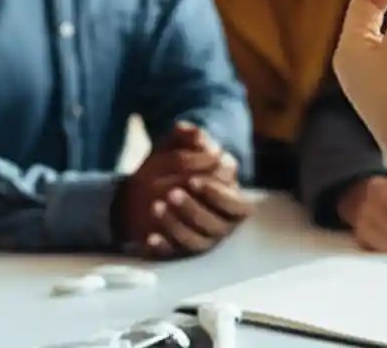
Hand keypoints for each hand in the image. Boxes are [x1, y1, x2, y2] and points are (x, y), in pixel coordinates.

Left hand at [117, 123, 250, 258]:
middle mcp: (220, 223)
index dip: (218, 194)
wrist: (150, 186)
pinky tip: (150, 236)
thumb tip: (194, 132)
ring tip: (156, 206)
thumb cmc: (176, 164)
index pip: (237, 205)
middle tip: (172, 192)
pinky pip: (173, 254)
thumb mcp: (180, 146)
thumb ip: (190, 137)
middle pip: (216, 225)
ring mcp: (200, 238)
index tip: (193, 180)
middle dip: (194, 209)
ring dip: (177, 225)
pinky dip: (162, 246)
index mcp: (230, 198)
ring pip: (196, 241)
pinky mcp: (179, 249)